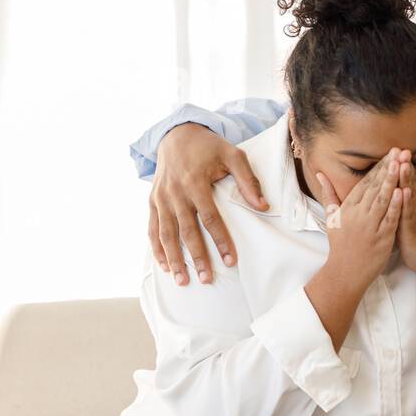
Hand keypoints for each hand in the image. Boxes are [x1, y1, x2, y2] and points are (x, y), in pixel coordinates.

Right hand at [150, 122, 268, 284]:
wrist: (176, 134)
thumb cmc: (209, 147)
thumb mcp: (233, 155)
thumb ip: (248, 180)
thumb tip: (263, 206)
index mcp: (195, 182)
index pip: (210, 217)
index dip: (220, 240)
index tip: (230, 261)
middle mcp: (175, 193)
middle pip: (186, 231)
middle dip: (196, 257)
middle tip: (206, 279)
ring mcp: (160, 198)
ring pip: (165, 234)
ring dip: (173, 259)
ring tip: (182, 280)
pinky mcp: (152, 201)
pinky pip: (152, 228)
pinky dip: (156, 248)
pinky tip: (164, 266)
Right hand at [312, 149, 402, 289]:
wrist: (344, 272)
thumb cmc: (340, 244)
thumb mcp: (332, 217)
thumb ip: (329, 194)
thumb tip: (320, 174)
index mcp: (348, 207)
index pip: (365, 183)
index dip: (378, 167)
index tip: (389, 153)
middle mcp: (358, 214)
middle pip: (375, 186)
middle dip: (388, 167)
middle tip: (399, 150)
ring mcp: (370, 226)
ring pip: (382, 199)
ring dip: (393, 180)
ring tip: (402, 164)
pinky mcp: (381, 238)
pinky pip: (390, 219)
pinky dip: (396, 205)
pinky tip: (403, 192)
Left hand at [397, 152, 415, 274]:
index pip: (414, 177)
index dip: (407, 162)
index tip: (400, 147)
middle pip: (413, 181)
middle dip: (405, 165)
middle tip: (399, 148)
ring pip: (411, 194)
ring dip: (406, 179)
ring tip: (401, 163)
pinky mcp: (414, 228)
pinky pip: (410, 213)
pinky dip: (408, 202)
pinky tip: (404, 191)